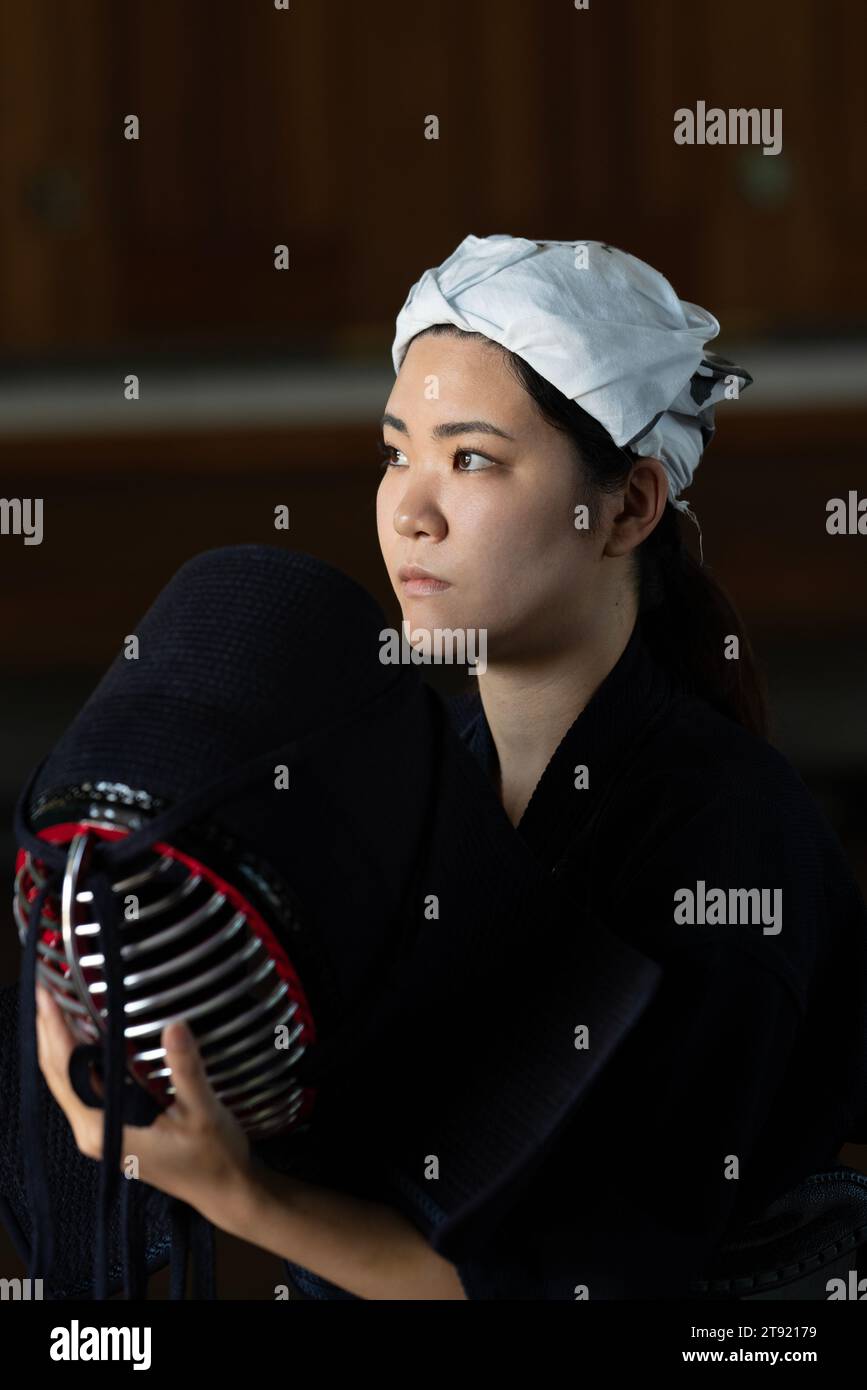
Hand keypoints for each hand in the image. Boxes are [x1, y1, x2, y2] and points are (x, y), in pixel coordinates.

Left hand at [35, 981, 252, 1227]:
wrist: (225, 1191)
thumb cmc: (213, 1158)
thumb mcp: (202, 1111)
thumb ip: (186, 1069)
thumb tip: (174, 1027)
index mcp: (105, 1129)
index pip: (66, 1071)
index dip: (54, 1030)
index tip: (48, 996)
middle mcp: (94, 1131)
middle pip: (58, 1073)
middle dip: (49, 1028)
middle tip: (47, 986)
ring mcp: (101, 1130)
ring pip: (68, 1078)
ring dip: (61, 1040)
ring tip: (57, 1001)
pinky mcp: (113, 1126)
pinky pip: (85, 1084)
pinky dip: (79, 1055)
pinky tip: (85, 1033)